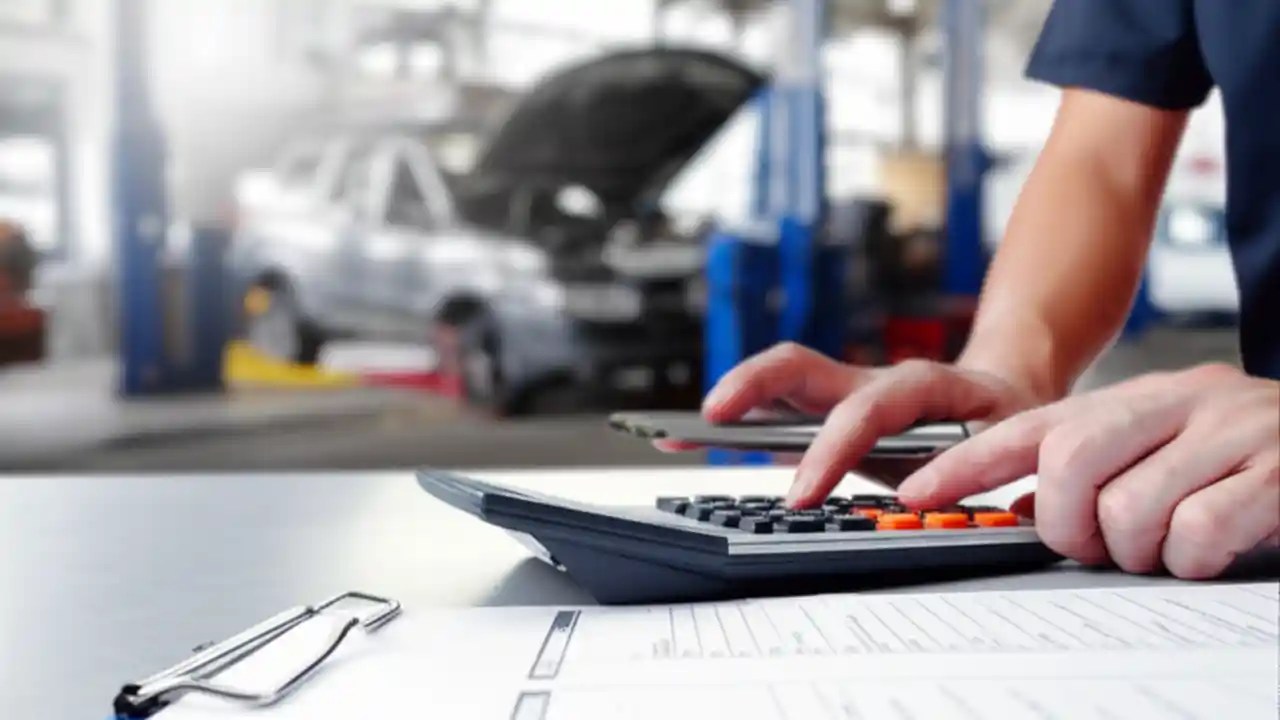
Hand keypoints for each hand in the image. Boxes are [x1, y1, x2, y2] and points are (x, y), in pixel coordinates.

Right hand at [692, 343, 1042, 503]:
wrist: (1005, 393)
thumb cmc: (1001, 426)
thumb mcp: (1004, 450)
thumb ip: (975, 477)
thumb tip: (945, 510)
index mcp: (920, 388)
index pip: (869, 408)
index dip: (834, 449)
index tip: (803, 496)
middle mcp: (871, 381)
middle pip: (801, 364)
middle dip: (752, 386)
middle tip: (712, 420)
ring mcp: (844, 392)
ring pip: (779, 380)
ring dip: (729, 402)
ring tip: (674, 434)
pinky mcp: (828, 410)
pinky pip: (776, 407)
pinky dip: (735, 422)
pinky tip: (692, 438)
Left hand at [899, 364, 1279, 578]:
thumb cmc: (1249, 459)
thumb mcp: (1165, 452)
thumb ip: (1097, 472)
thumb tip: (1020, 511)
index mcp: (1143, 398)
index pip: (1032, 426)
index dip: (967, 463)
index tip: (915, 493)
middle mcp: (1183, 401)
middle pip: (1068, 461)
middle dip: (1067, 522)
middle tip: (1097, 542)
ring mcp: (1233, 430)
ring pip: (1129, 508)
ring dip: (1140, 550)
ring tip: (1172, 543)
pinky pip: (1199, 532)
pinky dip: (1194, 557)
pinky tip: (1213, 547)